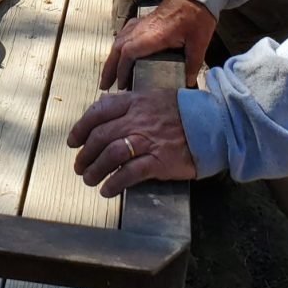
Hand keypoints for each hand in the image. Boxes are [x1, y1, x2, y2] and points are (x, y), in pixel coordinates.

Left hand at [67, 89, 196, 196]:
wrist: (213, 124)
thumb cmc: (183, 112)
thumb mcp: (155, 97)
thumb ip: (131, 104)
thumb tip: (105, 109)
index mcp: (135, 101)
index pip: (99, 111)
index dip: (81, 127)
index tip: (74, 140)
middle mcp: (138, 119)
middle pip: (100, 136)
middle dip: (85, 153)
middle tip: (79, 165)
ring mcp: (148, 140)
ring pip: (110, 155)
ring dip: (95, 170)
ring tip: (89, 179)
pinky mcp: (159, 161)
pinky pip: (129, 173)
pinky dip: (114, 183)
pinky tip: (107, 190)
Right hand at [100, 0, 216, 90]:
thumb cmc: (197, 16)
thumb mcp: (199, 43)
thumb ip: (192, 64)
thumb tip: (188, 84)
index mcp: (154, 35)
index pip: (128, 52)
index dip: (122, 69)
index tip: (121, 85)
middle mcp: (142, 29)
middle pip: (118, 47)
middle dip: (109, 67)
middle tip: (104, 85)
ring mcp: (141, 23)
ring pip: (118, 40)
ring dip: (112, 58)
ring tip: (109, 75)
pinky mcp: (143, 20)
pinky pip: (124, 33)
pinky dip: (118, 45)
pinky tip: (120, 53)